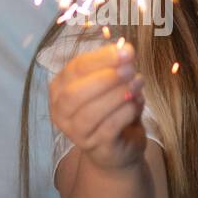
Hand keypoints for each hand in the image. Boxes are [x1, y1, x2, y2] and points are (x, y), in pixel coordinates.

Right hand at [49, 41, 148, 171]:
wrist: (119, 147)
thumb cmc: (111, 109)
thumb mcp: (110, 84)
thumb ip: (114, 66)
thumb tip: (126, 49)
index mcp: (60, 89)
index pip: (74, 69)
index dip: (101, 58)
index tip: (126, 51)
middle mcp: (61, 112)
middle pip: (74, 93)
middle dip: (105, 78)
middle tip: (130, 70)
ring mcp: (75, 133)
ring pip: (90, 113)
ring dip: (117, 95)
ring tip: (137, 83)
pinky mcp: (95, 147)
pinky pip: (108, 128)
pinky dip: (125, 112)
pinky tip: (137, 102)